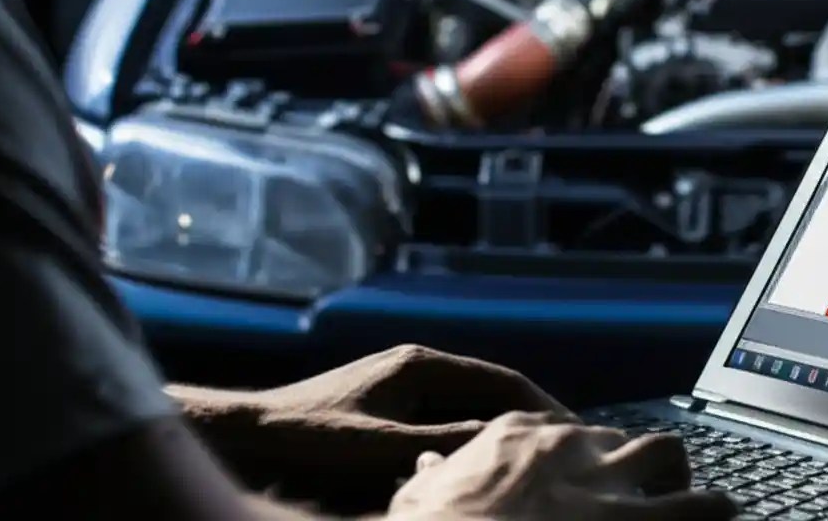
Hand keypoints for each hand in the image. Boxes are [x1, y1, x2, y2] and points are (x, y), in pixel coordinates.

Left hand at [179, 345, 568, 511]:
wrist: (251, 430)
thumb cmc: (312, 437)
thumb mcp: (383, 445)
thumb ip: (443, 442)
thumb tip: (504, 440)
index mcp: (422, 364)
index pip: (502, 380)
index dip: (543, 405)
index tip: (576, 432)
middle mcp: (418, 364)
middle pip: (491, 389)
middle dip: (530, 415)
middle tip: (568, 447)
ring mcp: (403, 381)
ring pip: (470, 404)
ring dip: (502, 426)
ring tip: (537, 456)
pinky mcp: (389, 402)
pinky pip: (446, 416)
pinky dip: (471, 435)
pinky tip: (485, 462)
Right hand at [389, 411, 737, 520]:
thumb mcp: (418, 501)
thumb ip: (431, 479)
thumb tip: (427, 467)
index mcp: (516, 436)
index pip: (558, 432)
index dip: (576, 460)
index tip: (578, 483)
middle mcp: (569, 445)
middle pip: (618, 439)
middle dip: (630, 465)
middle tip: (636, 496)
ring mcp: (609, 479)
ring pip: (667, 453)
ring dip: (678, 478)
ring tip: (694, 504)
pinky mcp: (642, 519)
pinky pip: (705, 506)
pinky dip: (717, 511)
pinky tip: (724, 516)